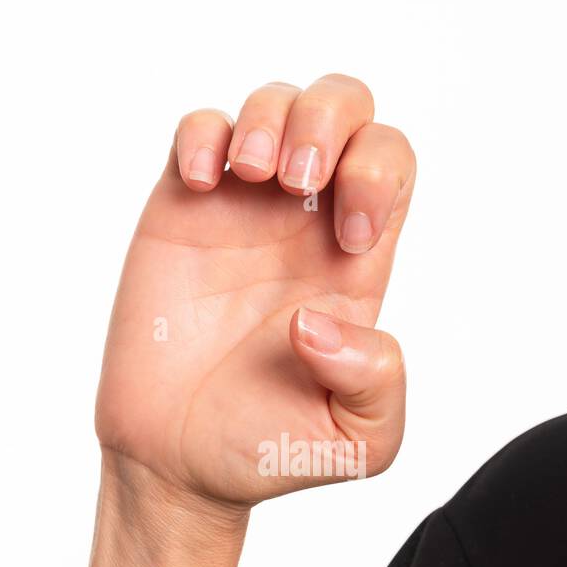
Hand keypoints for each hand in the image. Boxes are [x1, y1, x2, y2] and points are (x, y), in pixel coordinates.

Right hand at [95, 74, 414, 508]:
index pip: (390, 165)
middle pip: (344, 107)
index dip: (379, 175)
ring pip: (274, 103)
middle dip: (328, 119)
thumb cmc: (268, 451)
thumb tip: (322, 321)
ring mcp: (240, 212)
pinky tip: (203, 184)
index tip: (347, 240)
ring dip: (269, 117)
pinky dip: (204, 135)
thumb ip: (379, 385)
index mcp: (354, 262)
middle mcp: (303, 224)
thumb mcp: (359, 443)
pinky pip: (197, 131)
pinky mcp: (180, 213)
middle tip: (298, 179)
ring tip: (249, 173)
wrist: (176, 464)